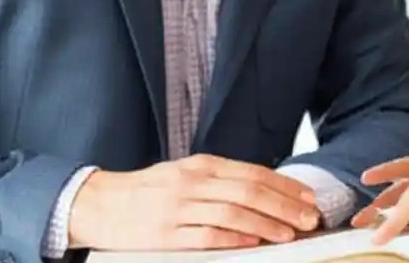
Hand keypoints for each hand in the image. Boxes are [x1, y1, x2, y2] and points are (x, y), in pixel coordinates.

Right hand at [68, 155, 321, 250]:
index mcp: (201, 165)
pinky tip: (253, 242)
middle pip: (250, 192)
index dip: (285, 186)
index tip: (308, 199)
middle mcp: (193, 182)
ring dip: (267, 224)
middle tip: (309, 219)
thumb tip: (263, 191)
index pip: (253, 173)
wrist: (98, 204)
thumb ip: (219, 181)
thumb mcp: (185, 174)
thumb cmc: (147, 191)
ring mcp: (178, 208)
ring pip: (234, 213)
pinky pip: (206, 235)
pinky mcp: (165, 235)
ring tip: (290, 235)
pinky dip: (234, 238)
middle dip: (285, 207)